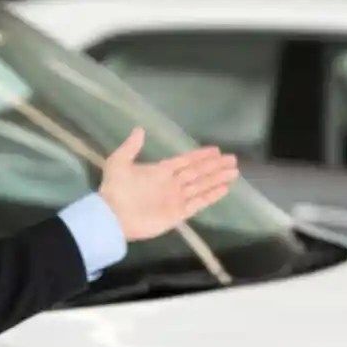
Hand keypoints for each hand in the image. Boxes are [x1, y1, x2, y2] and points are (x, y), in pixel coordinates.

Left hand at [99, 128, 238, 241]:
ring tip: (234, 172)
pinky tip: (224, 189)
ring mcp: (176, 199)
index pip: (186, 161)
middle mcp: (172, 184)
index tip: (216, 150)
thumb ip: (131, 146)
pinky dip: (211, 196)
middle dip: (215, 166)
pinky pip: (198, 203)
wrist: (112, 216)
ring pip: (202, 186)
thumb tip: (139, 129)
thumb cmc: (115, 189)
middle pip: (198, 173)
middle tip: (232, 159)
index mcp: (161, 171)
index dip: (200, 155)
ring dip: (217, 179)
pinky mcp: (178, 214)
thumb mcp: (119, 162)